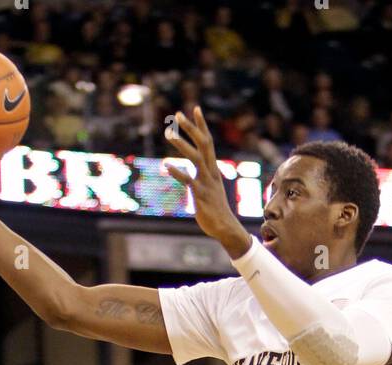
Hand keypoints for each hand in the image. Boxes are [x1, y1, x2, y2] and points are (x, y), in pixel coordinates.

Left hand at [164, 106, 251, 257]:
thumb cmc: (215, 210)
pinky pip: (188, 180)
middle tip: (179, 114)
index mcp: (213, 169)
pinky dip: (177, 172)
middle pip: (203, 144)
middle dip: (192, 128)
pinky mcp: (201, 195)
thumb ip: (202, 178)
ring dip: (182, 144)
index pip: (208, 142)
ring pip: (195, 158)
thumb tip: (192, 175)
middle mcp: (211, 172)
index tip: (195, 108)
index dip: (201, 125)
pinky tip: (165, 165)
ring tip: (168, 133)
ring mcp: (206, 183)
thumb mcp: (210, 189)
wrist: (225, 229)